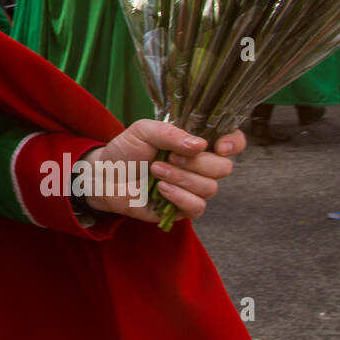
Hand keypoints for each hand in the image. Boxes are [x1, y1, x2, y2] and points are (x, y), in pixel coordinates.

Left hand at [80, 119, 245, 222]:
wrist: (105, 176)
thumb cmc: (126, 150)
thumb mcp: (143, 131)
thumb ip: (170, 133)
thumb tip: (200, 145)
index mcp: (195, 143)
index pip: (232, 141)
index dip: (234, 143)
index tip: (219, 146)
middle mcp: (200, 165)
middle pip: (223, 168)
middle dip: (197, 163)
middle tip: (170, 157)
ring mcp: (193, 188)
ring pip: (209, 188)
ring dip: (182, 178)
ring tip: (155, 171)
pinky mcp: (183, 209)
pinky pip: (197, 207)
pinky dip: (179, 197)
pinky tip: (161, 189)